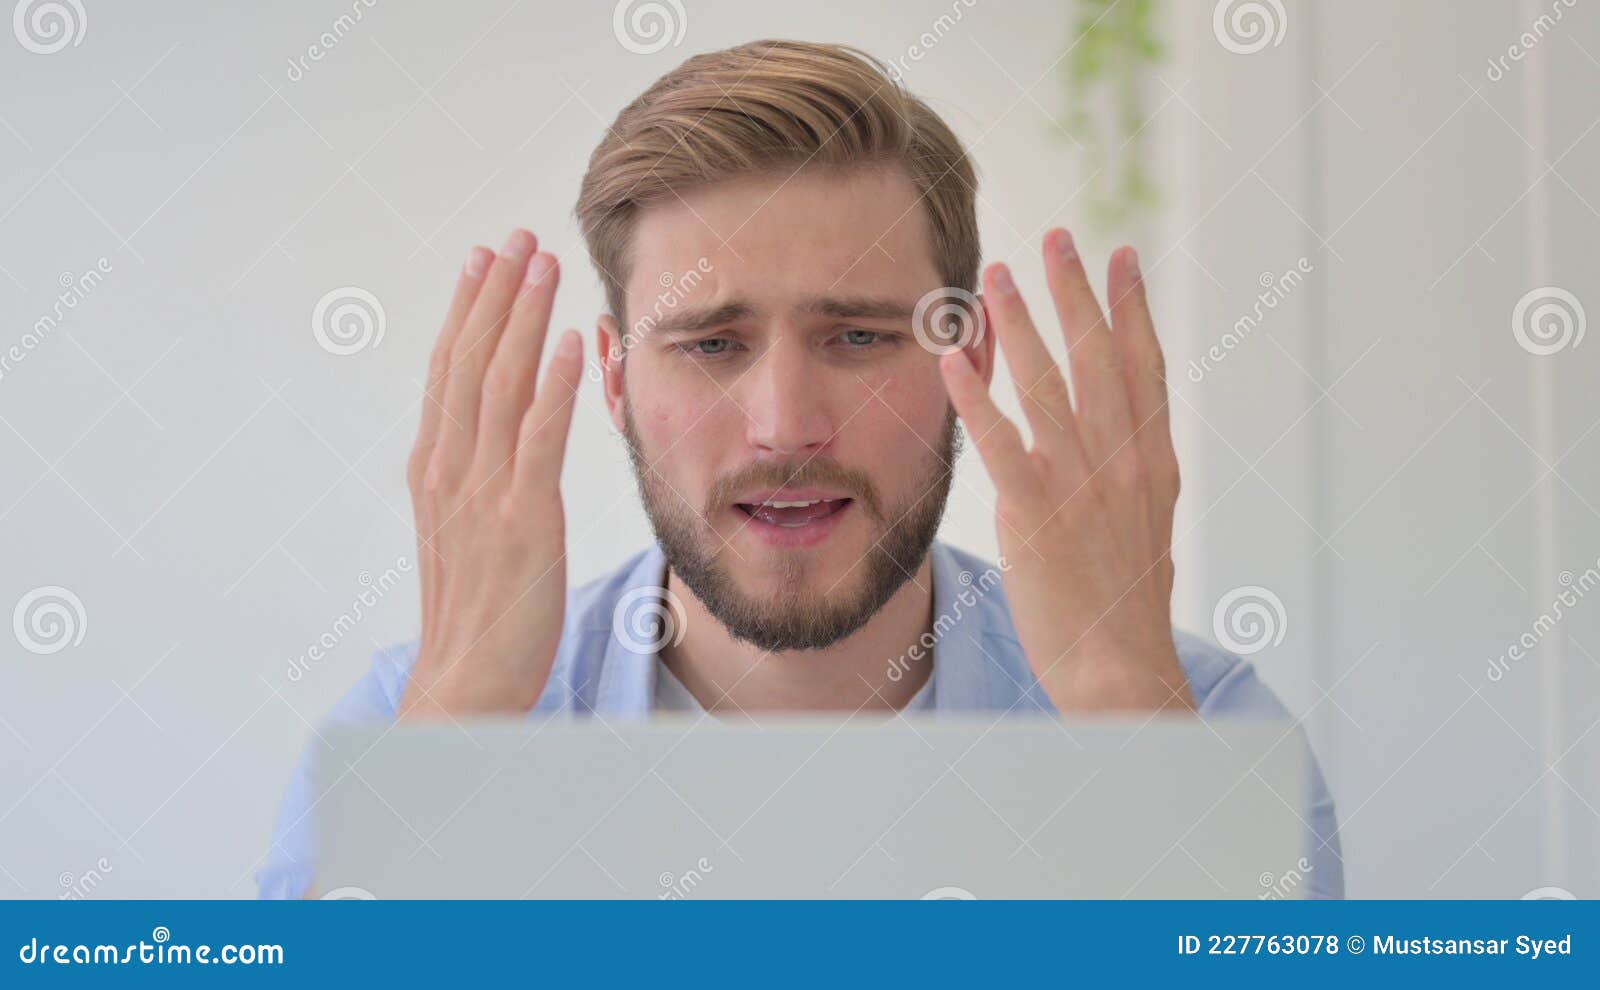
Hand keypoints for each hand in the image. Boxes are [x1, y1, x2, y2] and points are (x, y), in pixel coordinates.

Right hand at [399, 229, 582, 717]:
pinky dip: (552, 386)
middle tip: (514, 237)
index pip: (448, 372)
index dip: (467, 311)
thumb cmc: (473, 619)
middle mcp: (449, 471)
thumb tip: (490, 442)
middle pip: (469, 362)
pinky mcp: (523, 519)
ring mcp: (482, 492)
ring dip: (522, 318)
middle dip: (494, 294)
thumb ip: (473, 483)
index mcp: (434, 472)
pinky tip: (569, 343)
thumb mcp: (463, 537)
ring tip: (540, 263)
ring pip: (499, 384)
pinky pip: (537, 439)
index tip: (482, 261)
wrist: (465, 684)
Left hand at [939, 229, 1193, 713]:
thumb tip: (1130, 452)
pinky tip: (954, 355)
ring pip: (1048, 384)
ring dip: (1021, 323)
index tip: (1123, 257)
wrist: (1120, 671)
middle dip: (1077, 292)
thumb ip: (1135, 484)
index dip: (1133, 308)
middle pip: (1099, 358)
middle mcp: (1123, 463)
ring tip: (997, 275)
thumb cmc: (1129, 613)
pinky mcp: (1036, 515)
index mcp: (1153, 465)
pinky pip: (1001, 441)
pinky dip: (975, 394)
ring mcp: (1081, 486)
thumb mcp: (1148, 535)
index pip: (1146, 368)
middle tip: (1058, 236)